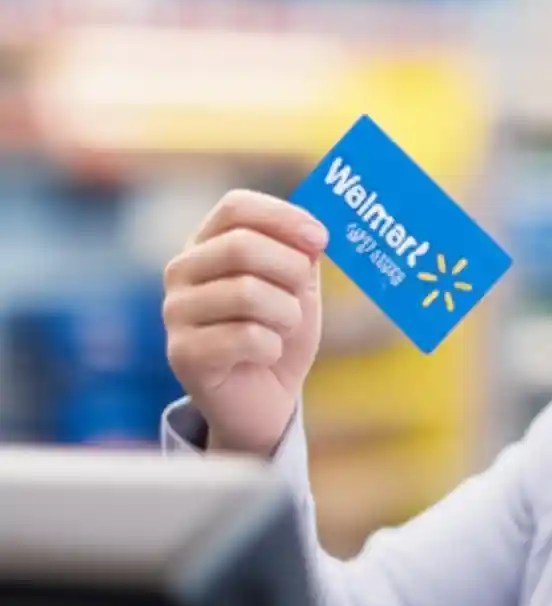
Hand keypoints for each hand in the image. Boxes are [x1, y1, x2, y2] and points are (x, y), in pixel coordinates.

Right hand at [163, 190, 328, 456]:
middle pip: (242, 246)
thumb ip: (301, 252)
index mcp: (207, 243)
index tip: (321, 241)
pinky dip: (273, 346)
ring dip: (286, 314)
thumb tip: (313, 236)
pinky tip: (266, 354)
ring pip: (247, 293)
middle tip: (301, 297)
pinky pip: (245, 337)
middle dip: (291, 271)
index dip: (284, 218)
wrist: (265, 397)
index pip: (236, 207)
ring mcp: (176, 312)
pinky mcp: (182, 353)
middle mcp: (181, 271)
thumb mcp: (298, 286)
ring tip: (283, 329)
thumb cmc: (280, 332)